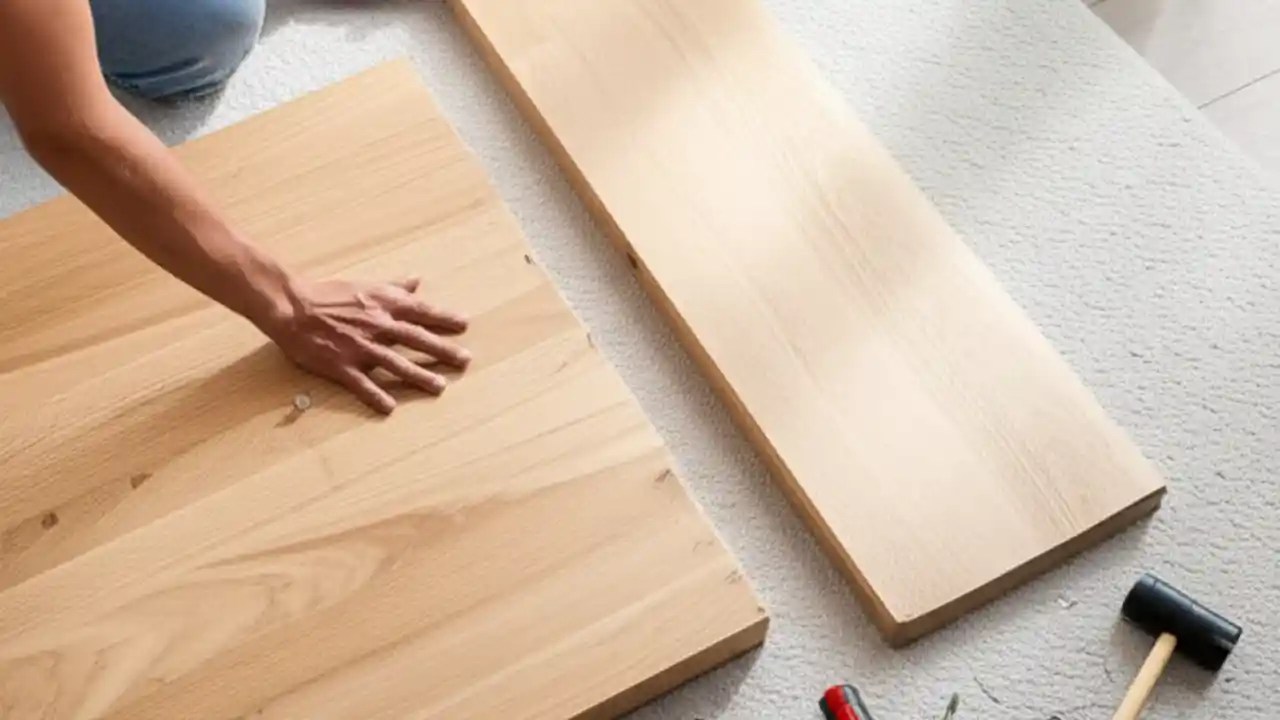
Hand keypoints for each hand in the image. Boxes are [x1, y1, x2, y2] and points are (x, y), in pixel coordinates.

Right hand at [260, 276, 470, 413]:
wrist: (291, 305)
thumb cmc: (328, 294)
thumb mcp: (365, 285)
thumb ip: (394, 287)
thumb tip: (417, 280)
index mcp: (383, 304)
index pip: (421, 311)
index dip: (444, 318)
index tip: (464, 324)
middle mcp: (377, 325)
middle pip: (416, 339)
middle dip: (443, 350)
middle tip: (465, 361)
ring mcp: (360, 347)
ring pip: (396, 363)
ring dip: (419, 376)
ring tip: (440, 387)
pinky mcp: (341, 365)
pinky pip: (362, 384)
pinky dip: (376, 396)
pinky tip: (390, 408)